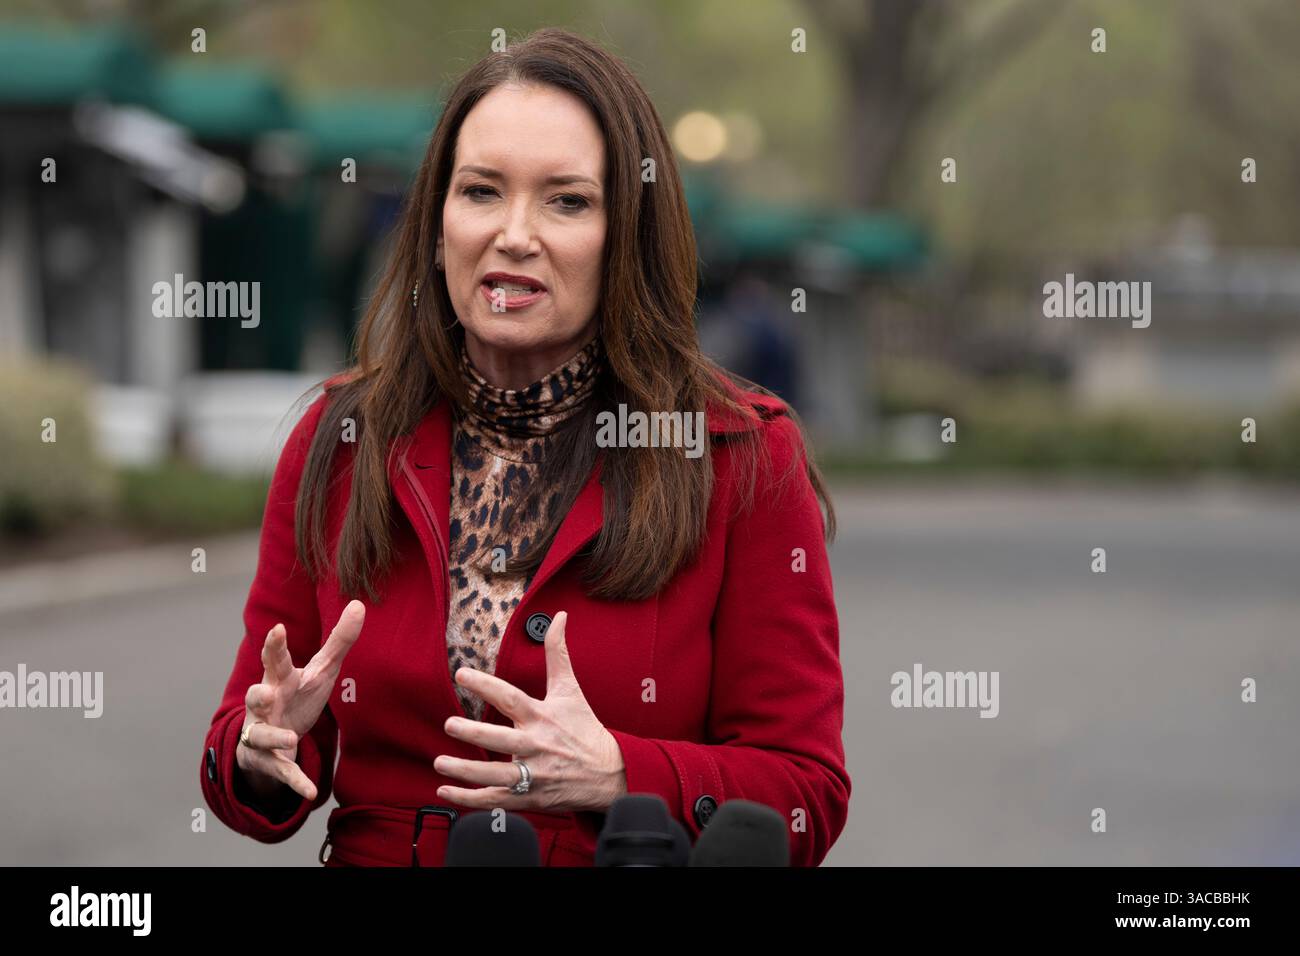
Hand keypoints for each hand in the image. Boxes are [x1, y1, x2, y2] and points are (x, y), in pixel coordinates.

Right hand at [236, 600, 364, 801]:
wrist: (275, 739)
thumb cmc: (298, 695)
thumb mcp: (322, 670)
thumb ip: (339, 640)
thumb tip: (359, 604)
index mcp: (279, 679)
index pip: (275, 659)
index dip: (274, 645)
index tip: (277, 629)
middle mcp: (264, 704)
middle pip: (256, 694)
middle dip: (258, 693)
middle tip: (265, 691)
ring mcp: (262, 733)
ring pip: (259, 734)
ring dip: (274, 736)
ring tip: (291, 739)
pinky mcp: (268, 761)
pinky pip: (280, 770)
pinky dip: (295, 781)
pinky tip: (312, 793)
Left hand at [434, 611, 626, 812]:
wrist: (610, 773)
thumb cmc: (585, 729)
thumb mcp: (571, 689)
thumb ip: (558, 653)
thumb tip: (559, 617)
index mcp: (542, 717)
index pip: (510, 697)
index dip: (486, 685)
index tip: (461, 674)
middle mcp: (536, 745)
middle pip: (500, 739)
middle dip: (472, 733)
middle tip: (449, 724)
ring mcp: (533, 774)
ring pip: (494, 774)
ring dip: (464, 771)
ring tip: (439, 763)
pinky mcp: (530, 797)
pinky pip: (495, 800)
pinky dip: (469, 799)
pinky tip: (446, 791)